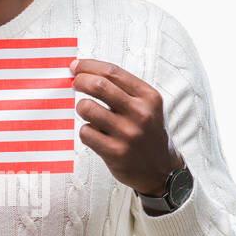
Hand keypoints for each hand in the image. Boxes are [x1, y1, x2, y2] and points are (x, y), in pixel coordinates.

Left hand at [70, 58, 182, 196]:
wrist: (161, 170)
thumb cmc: (147, 133)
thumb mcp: (148, 106)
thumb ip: (124, 90)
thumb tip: (87, 72)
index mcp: (149, 97)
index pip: (112, 72)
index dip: (89, 66)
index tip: (76, 66)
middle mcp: (140, 113)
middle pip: (99, 86)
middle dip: (80, 81)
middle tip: (75, 84)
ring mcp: (127, 134)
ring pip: (87, 108)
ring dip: (81, 107)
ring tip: (86, 111)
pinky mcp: (115, 152)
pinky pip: (85, 132)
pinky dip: (85, 131)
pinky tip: (95, 134)